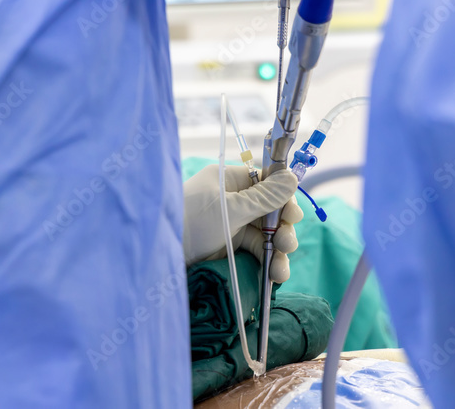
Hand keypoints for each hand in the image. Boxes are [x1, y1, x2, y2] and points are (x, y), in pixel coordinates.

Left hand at [182, 164, 303, 282]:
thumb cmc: (192, 221)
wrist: (160, 255)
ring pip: (266, 236)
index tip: (293, 216)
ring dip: (278, 252)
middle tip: (286, 245)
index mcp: (231, 181)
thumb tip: (292, 177)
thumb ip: (265, 197)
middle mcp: (233, 201)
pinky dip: (267, 263)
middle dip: (282, 230)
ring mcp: (232, 225)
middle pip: (271, 212)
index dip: (284, 199)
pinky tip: (274, 276)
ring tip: (280, 271)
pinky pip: (255, 252)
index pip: (267, 184)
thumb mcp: (231, 208)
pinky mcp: (229, 248)